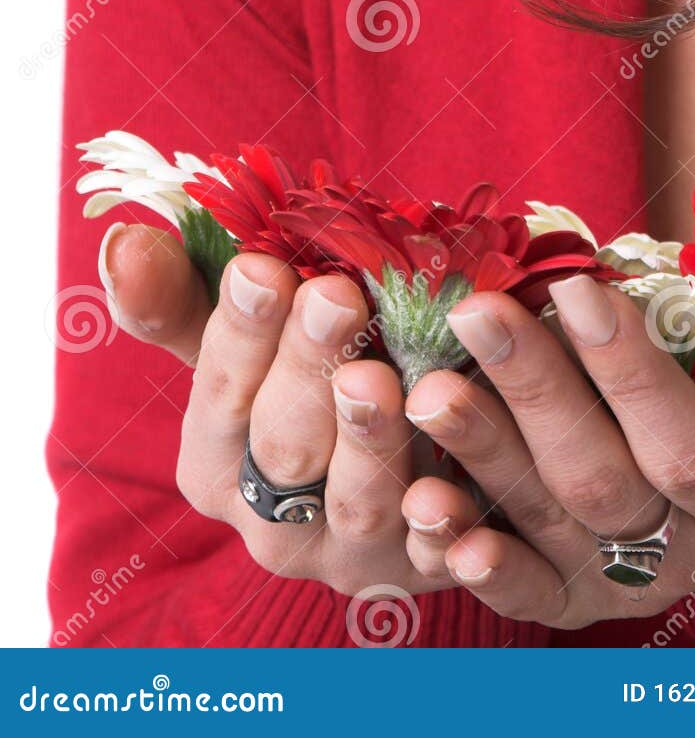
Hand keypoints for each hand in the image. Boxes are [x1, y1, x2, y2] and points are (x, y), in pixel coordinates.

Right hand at [100, 224, 478, 597]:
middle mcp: (273, 524)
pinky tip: (451, 490)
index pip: (218, 396)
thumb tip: (124, 243)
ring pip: (356, 504)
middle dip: (308, 370)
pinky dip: (441, 528)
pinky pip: (435, 557)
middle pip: (285, 447)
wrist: (399, 464)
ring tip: (382, 376)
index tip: (262, 268)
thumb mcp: (244, 343)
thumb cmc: (305, 385)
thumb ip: (183, 296)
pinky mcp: (423, 570)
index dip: (241, 333)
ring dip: (368, 440)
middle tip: (335, 298)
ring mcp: (349, 554)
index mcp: (214, 465)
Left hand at [398, 278, 694, 628]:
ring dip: (481, 460)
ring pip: (544, 523)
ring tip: (426, 388)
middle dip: (536, 394)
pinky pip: (521, 589)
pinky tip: (425, 507)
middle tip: (476, 311)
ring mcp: (622, 579)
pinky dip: (474, 557)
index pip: (689, 446)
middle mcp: (685, 554)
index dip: (632, 374)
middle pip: (600, 483)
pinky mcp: (572, 591)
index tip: (580, 288)